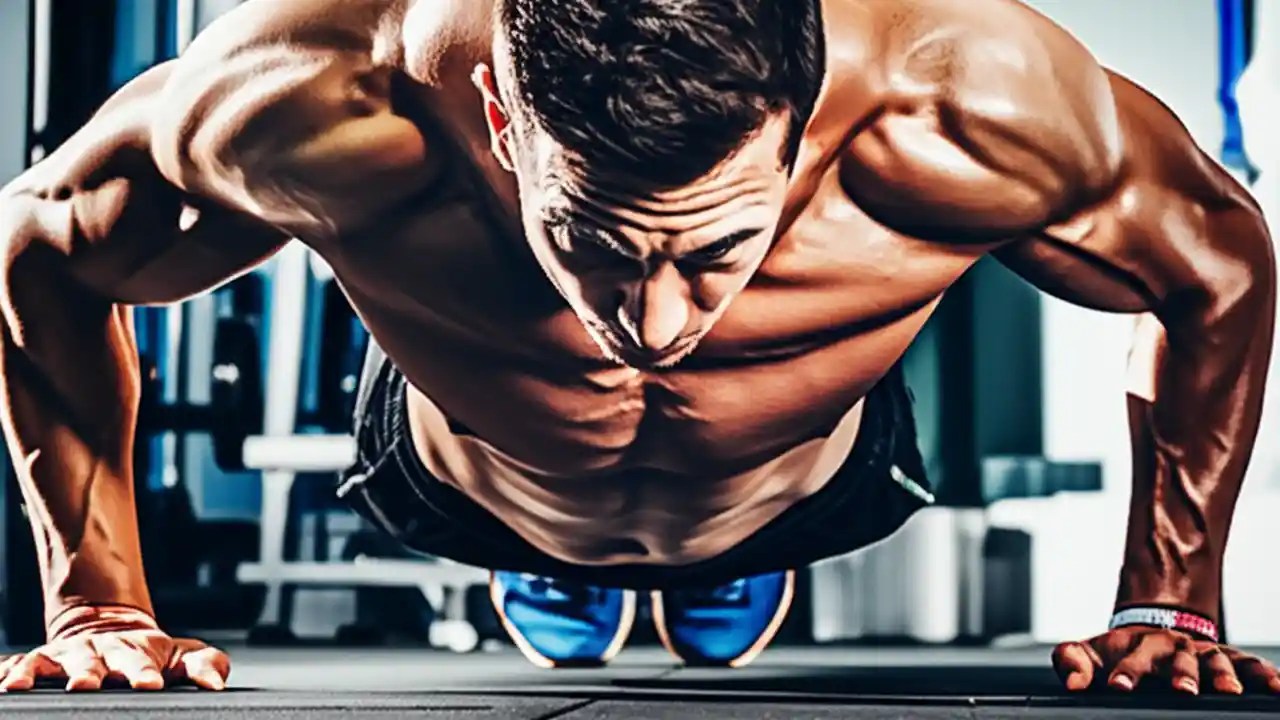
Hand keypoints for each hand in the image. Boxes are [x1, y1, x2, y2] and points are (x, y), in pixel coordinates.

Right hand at [0, 605, 229, 691]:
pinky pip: (18, 664)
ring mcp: (65, 655)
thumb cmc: (150, 653)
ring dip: (39, 671)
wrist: (111, 625)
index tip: (149, 685)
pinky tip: (5, 684)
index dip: (143, 674)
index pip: (140, 663)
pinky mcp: (38, 662)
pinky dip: (9, 672)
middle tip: (86, 684)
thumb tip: (216, 684)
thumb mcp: (180, 656)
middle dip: (89, 672)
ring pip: (49, 661)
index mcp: (132, 651)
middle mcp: (96, 652)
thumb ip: (204, 666)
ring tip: (27, 684)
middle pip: (92, 661)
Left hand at [1053, 625, 1279, 694]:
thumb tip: (1073, 684)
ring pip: (1215, 661)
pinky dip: (1263, 674)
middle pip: (1178, 661)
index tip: (1119, 686)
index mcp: (1139, 646)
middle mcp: (1173, 648)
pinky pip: (1248, 664)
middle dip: (1180, 675)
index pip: (1131, 660)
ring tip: (1230, 691)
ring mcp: (1201, 652)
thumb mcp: (1091, 653)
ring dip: (1222, 675)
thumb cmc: (1120, 651)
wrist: (1151, 629)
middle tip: (1183, 690)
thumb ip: (1073, 661)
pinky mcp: (1226, 658)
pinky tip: (1276, 686)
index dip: (1126, 673)